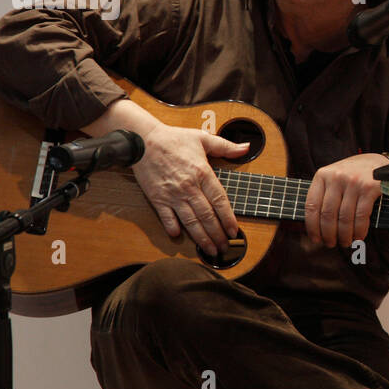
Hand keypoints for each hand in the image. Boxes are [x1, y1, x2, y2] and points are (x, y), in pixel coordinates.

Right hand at [134, 122, 249, 254]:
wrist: (142, 140)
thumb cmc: (174, 138)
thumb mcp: (203, 138)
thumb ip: (226, 147)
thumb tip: (246, 148)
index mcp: (203, 173)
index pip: (220, 200)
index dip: (228, 218)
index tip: (235, 231)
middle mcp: (189, 187)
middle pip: (207, 216)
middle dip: (217, 234)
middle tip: (225, 247)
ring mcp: (173, 194)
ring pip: (190, 221)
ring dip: (201, 237)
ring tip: (210, 250)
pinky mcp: (157, 198)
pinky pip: (166, 217)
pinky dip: (172, 228)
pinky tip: (179, 236)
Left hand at [304, 153, 388, 246]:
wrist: (378, 162)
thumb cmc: (353, 175)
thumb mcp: (334, 178)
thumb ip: (325, 195)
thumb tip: (317, 227)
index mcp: (322, 175)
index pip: (311, 206)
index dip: (312, 227)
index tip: (316, 239)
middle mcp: (336, 177)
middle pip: (328, 214)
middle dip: (328, 234)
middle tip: (331, 244)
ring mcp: (353, 182)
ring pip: (344, 218)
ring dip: (344, 236)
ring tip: (345, 243)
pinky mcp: (369, 188)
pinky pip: (361, 216)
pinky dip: (359, 231)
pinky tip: (358, 237)